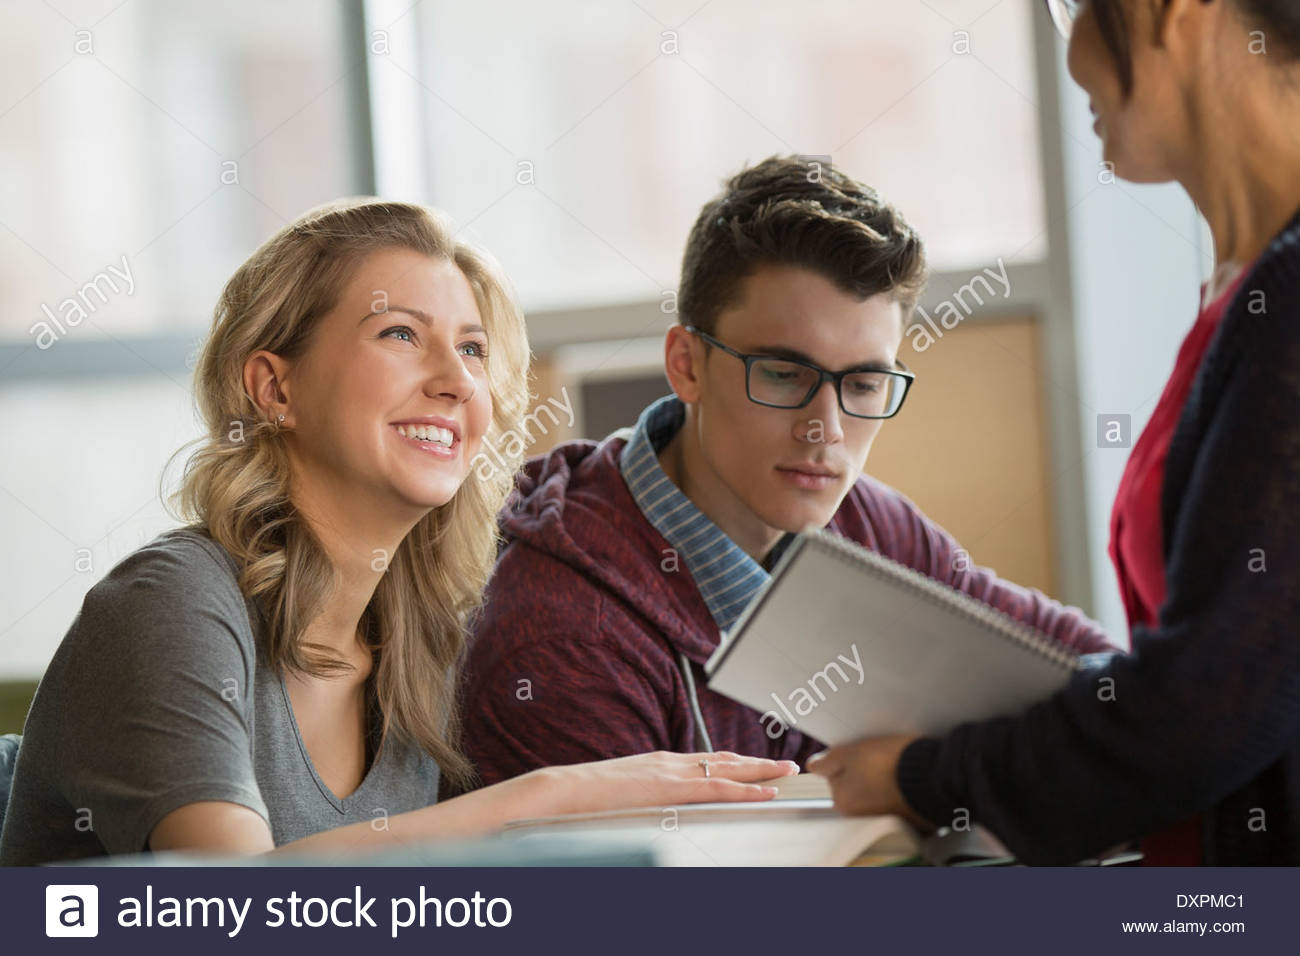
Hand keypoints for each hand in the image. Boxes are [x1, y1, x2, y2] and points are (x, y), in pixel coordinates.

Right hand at [524, 751, 799, 817]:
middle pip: (724, 760)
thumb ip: (645, 792)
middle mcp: (670, 760)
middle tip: (787, 764)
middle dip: (758, 762)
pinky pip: (716, 788)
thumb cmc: (586, 796)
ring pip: (727, 769)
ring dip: (760, 771)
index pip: (708, 760)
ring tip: (786, 772)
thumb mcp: (623, 791)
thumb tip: (656, 802)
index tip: (758, 764)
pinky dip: (744, 789)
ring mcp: (671, 771)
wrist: (562, 789)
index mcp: (660, 762)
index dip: (737, 762)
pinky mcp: (669, 787)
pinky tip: (763, 792)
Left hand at [806, 735, 933, 831]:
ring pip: (875, 790)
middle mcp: (860, 815)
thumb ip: (828, 761)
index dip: (847, 758)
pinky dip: (898, 788)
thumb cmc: (892, 762)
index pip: (835, 775)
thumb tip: (813, 766)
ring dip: (881, 778)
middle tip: (878, 756)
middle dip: (863, 770)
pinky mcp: (906, 817)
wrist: (933, 775)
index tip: (861, 752)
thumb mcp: (851, 752)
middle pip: (855, 784)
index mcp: (843, 801)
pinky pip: (895, 798)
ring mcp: (884, 817)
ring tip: (895, 764)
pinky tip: (905, 776)